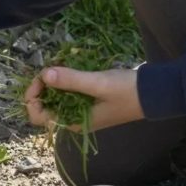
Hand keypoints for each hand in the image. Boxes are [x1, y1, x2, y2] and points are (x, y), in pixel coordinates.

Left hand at [24, 66, 143, 131]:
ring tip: (61, 64)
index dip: (32, 96)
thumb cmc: (126, 91)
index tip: (41, 76)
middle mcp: (73, 119)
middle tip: (51, 66)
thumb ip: (72, 80)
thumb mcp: (98, 83)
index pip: (37, 116)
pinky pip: (67, 91)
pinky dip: (65, 79)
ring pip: (55, 97)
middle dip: (42, 85)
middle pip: (43, 105)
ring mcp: (80, 110)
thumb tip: (45, 74)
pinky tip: (71, 66)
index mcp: (73, 122)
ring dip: (53, 81)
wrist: (153, 94)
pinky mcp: (87, 101)